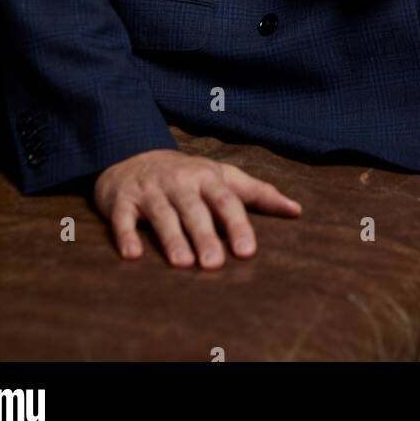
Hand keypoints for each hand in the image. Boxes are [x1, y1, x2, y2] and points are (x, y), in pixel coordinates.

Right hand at [93, 149, 301, 267]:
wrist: (134, 155)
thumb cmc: (189, 175)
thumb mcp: (223, 177)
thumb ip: (258, 193)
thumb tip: (297, 211)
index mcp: (207, 178)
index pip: (225, 201)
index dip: (237, 224)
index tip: (248, 251)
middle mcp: (179, 182)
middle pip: (194, 210)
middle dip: (205, 236)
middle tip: (215, 264)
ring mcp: (150, 190)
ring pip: (162, 214)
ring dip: (171, 239)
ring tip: (182, 264)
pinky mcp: (122, 200)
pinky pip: (123, 218)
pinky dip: (126, 235)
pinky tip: (133, 255)